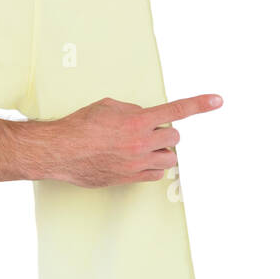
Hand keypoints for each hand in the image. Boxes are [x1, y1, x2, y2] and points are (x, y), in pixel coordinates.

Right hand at [20, 93, 222, 186]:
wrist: (61, 151)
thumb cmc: (80, 126)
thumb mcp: (109, 106)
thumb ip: (133, 109)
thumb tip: (145, 116)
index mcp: (138, 120)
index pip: (176, 110)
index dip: (200, 104)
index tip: (218, 100)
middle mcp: (142, 142)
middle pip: (174, 136)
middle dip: (164, 133)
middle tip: (145, 131)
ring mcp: (138, 162)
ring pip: (169, 157)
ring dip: (161, 150)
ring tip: (142, 147)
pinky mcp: (131, 178)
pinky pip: (157, 174)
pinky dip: (152, 167)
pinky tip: (136, 160)